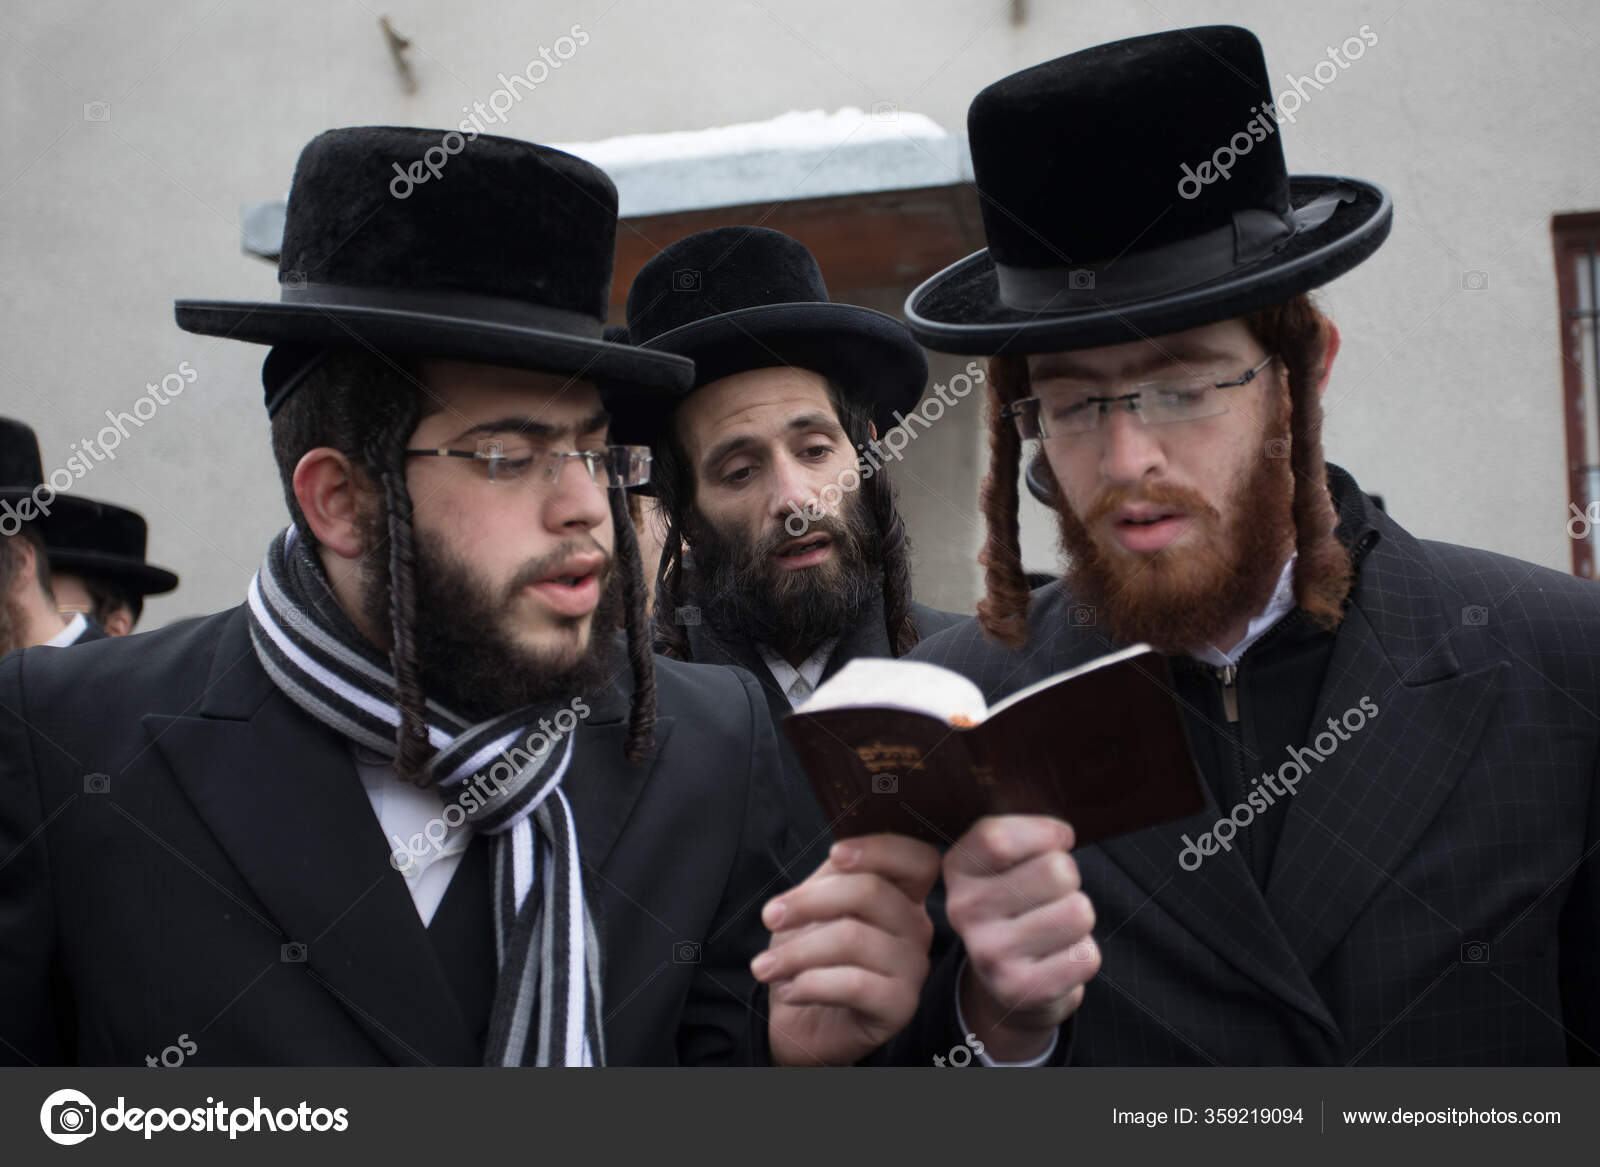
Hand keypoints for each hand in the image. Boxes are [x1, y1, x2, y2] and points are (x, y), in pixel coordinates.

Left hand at [753, 834, 938, 1065]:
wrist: (799, 1021)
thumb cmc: (810, 957)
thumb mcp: (817, 904)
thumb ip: (834, 874)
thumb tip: (838, 853)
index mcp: (903, 896)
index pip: (918, 859)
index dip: (880, 850)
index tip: (834, 855)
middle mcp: (917, 928)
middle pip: (871, 892)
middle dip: (808, 902)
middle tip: (770, 918)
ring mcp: (914, 969)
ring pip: (853, 939)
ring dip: (795, 952)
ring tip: (765, 967)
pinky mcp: (900, 1007)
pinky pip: (853, 984)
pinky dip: (809, 984)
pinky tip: (789, 991)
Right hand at [944, 815, 1098, 1061]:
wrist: (1004, 982)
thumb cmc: (1015, 902)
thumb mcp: (1003, 860)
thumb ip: (1022, 833)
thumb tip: (1061, 835)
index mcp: (958, 868)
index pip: (998, 838)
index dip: (1044, 833)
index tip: (1059, 839)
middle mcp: (965, 911)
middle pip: (1057, 871)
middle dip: (1069, 878)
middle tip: (1050, 895)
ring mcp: (990, 953)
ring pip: (1078, 912)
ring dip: (1077, 917)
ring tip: (1053, 925)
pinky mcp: (1020, 989)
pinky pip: (1086, 956)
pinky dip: (1081, 954)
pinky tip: (1055, 957)